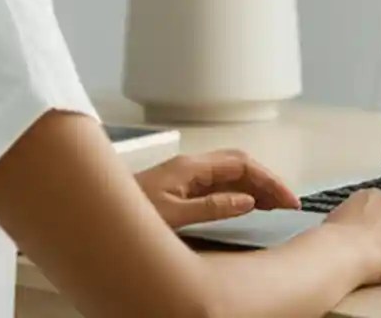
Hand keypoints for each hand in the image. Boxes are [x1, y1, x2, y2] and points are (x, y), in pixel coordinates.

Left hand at [135, 149, 300, 228]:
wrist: (93, 212)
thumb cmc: (126, 214)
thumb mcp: (174, 216)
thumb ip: (213, 207)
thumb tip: (247, 200)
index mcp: (191, 167)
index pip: (241, 164)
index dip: (269, 179)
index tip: (287, 198)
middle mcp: (190, 166)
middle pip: (240, 164)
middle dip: (267, 181)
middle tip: (287, 203)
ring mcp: (185, 175)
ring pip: (230, 173)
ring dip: (255, 186)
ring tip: (275, 205)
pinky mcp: (180, 186)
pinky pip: (219, 183)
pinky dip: (240, 192)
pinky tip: (248, 205)